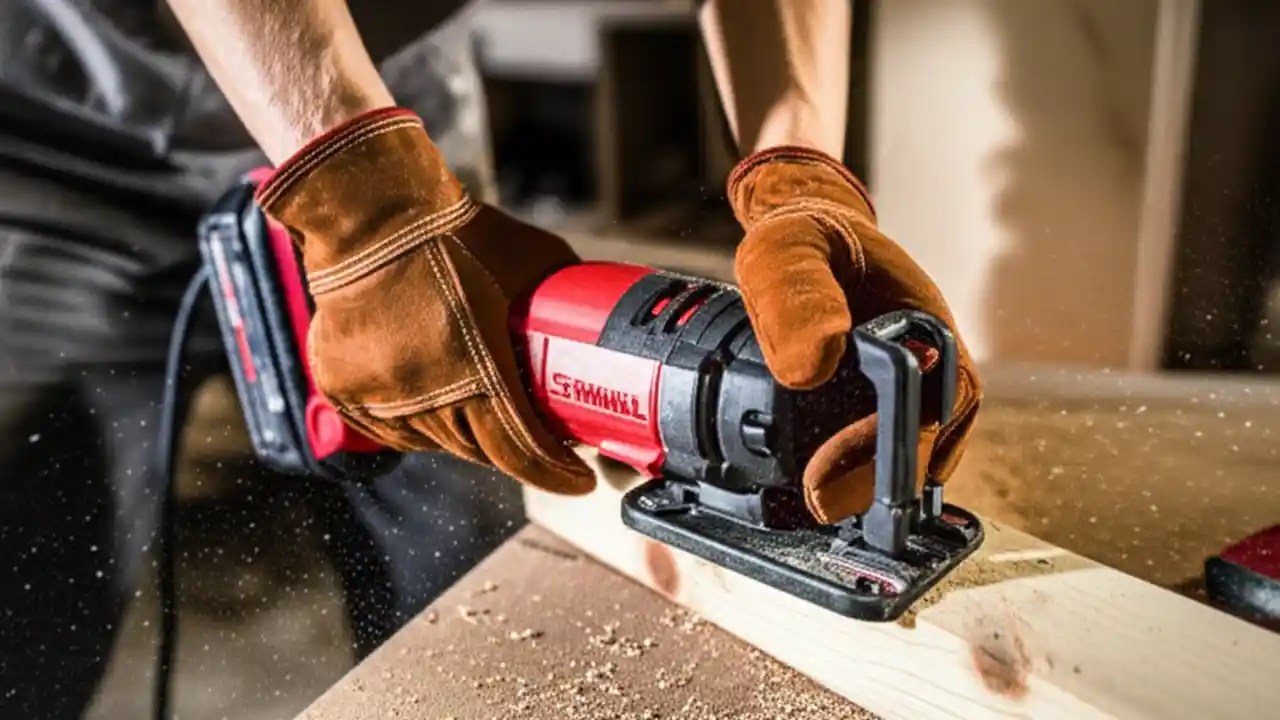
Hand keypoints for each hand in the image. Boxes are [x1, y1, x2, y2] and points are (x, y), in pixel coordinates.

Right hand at [256, 108, 592, 493]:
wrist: (370, 210)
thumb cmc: (453, 231)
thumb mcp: (531, 261)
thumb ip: (564, 296)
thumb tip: (601, 319)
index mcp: (475, 370)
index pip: (520, 452)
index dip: (555, 474)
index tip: (579, 480)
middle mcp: (424, 395)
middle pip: (482, 453)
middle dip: (517, 454)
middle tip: (540, 442)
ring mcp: (381, 397)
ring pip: (437, 444)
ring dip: (469, 440)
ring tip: (490, 419)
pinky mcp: (345, 389)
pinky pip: (392, 429)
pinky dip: (420, 426)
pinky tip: (440, 410)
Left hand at [727, 146, 981, 523]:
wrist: (812, 238)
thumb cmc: (804, 239)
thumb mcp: (785, 250)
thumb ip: (795, 294)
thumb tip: (812, 366)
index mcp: (925, 328)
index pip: (922, 407)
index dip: (876, 454)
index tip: (823, 484)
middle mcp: (935, 367)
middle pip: (924, 449)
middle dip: (874, 491)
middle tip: (817, 513)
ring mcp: (918, 392)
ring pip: (914, 460)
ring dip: (874, 494)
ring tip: (822, 521)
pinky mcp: (892, 409)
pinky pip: (892, 455)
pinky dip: (863, 481)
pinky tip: (825, 499)